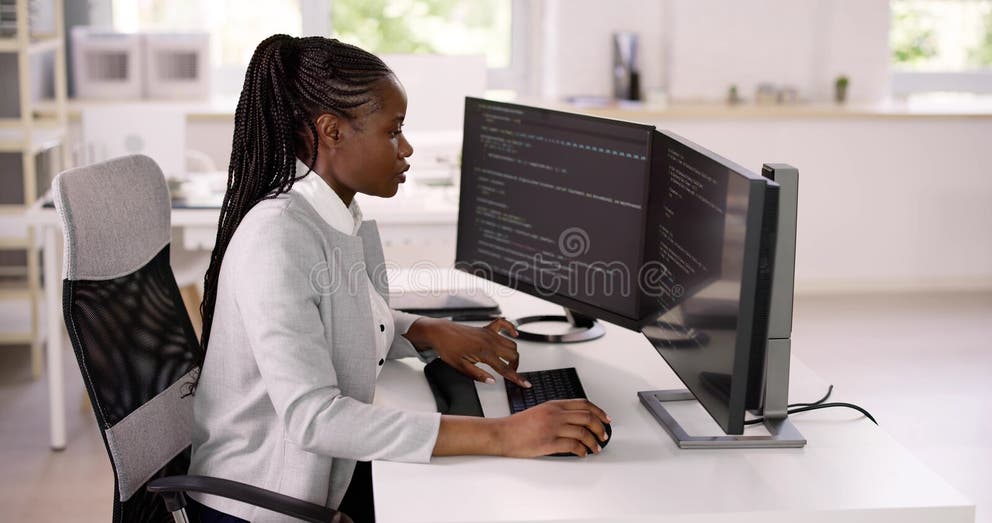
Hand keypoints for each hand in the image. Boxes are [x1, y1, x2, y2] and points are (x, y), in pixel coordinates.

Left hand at [406, 317, 528, 386]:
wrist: (439, 333)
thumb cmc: (447, 348)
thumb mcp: (460, 367)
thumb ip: (477, 375)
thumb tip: (492, 381)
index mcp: (484, 353)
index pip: (505, 368)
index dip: (517, 378)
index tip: (525, 383)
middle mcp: (490, 341)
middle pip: (513, 355)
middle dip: (515, 366)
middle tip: (511, 374)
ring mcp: (489, 333)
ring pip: (511, 343)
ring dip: (514, 353)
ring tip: (508, 362)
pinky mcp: (486, 328)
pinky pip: (504, 324)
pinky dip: (511, 328)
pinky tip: (514, 334)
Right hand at [497, 399, 610, 457]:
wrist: (502, 433)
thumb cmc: (518, 425)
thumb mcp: (540, 411)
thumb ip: (558, 412)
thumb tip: (576, 420)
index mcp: (554, 405)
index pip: (584, 404)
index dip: (599, 412)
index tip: (606, 419)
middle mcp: (555, 414)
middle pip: (587, 417)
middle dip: (600, 427)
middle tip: (604, 435)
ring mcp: (552, 428)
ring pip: (582, 432)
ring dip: (593, 441)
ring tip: (595, 448)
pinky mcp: (548, 443)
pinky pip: (572, 446)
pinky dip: (582, 450)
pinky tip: (582, 453)